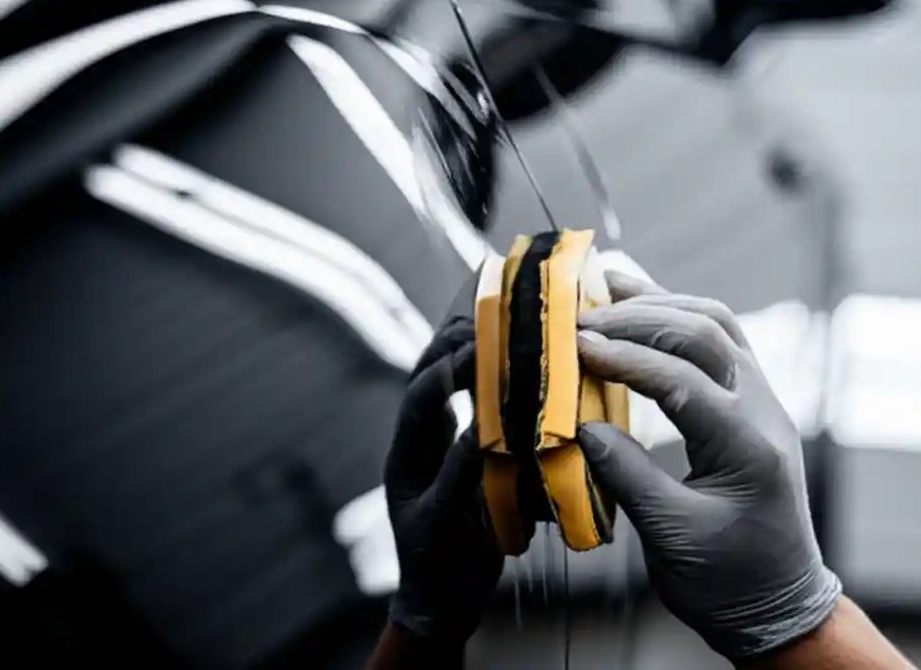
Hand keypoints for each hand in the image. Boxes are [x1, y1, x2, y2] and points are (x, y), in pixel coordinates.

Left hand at [383, 317, 502, 642]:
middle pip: (428, 375)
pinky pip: (474, 406)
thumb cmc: (439, 567)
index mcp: (406, 454)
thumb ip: (460, 474)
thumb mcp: (447, 522)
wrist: (444, 601)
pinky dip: (489, 382)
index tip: (479, 351)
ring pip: (448, 384)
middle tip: (489, 319)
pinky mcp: (463, 453)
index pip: (420, 396)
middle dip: (453, 343)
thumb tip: (483, 427)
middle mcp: (420, 440)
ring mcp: (440, 444)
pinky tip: (514, 366)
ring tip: (499, 325)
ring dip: (468, 354)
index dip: (447, 369)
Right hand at [575, 272, 841, 660]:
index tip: (575, 349)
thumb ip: (628, 478)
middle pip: (707, 334)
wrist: (776, 604)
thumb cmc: (727, 582)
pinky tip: (638, 308)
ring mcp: (761, 403)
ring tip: (605, 292)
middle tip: (580, 318)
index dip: (627, 359)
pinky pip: (719, 341)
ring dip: (661, 304)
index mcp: (749, 448)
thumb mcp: (672, 539)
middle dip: (640, 319)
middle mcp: (763, 412)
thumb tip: (582, 427)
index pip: (685, 380)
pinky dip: (675, 317)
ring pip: (718, 325)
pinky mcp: (748, 404)